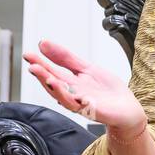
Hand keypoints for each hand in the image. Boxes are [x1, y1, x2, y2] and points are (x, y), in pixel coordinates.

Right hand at [25, 39, 146, 134]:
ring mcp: (83, 104)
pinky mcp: (95, 111)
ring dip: (56, 89)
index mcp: (70, 83)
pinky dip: (77, 101)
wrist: (127, 109)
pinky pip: (84, 107)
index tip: (28, 55)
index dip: (40, 64)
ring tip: (48, 79)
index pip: (51, 72)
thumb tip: (43, 43)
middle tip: (33, 66)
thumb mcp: (85, 67)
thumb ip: (65, 57)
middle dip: (43, 76)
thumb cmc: (106, 91)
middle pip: (55, 85)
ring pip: (65, 98)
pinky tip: (75, 94)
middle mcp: (73, 95)